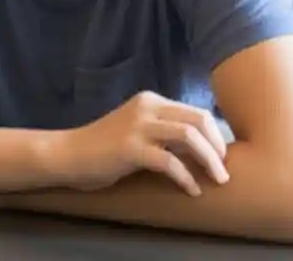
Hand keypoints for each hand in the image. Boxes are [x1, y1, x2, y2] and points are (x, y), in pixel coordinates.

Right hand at [53, 91, 229, 196]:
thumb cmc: (104, 148)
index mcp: (150, 101)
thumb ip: (165, 133)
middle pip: (199, 120)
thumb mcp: (138, 131)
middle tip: (224, 170)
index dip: (216, 136)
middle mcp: (146, 107)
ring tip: (219, 179)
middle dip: (218, 147)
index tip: (221, 157)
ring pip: (189, 136)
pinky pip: (169, 162)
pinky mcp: (129, 148)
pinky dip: (186, 177)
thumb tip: (203, 150)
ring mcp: (137, 127)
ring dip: (210, 160)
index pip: (197, 113)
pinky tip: (192, 190)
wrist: (69, 155)